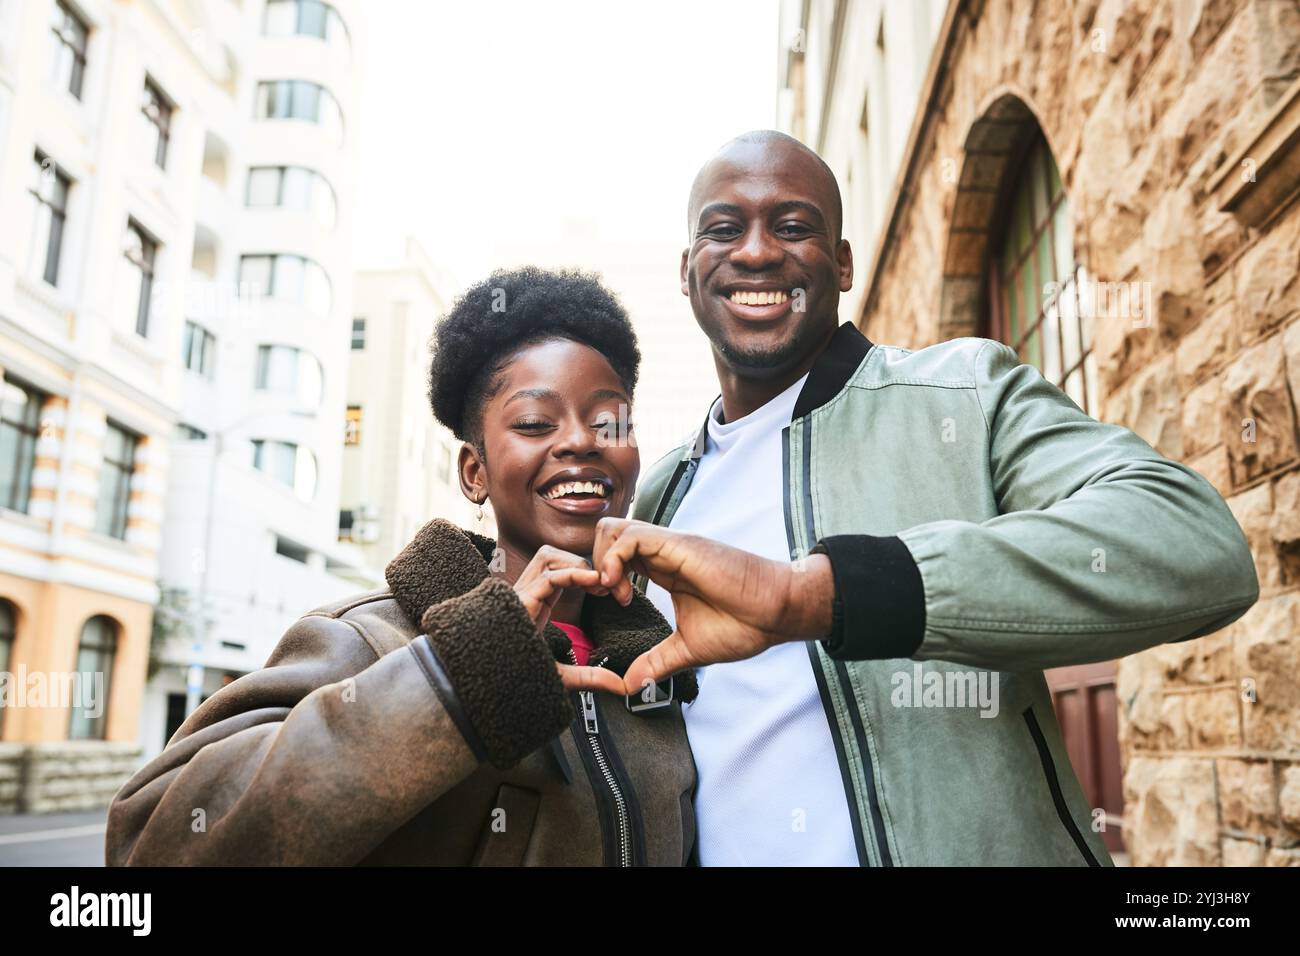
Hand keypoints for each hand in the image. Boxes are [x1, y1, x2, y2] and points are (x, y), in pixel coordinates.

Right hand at [511, 545, 625, 694]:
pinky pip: (548, 575)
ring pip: (548, 557)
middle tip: (606, 584)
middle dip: (582, 564)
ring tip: (598, 582)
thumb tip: (621, 686)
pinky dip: (573, 574)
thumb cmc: (518, 678)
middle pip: (552, 557)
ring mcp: (521, 595)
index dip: (585, 575)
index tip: (607, 589)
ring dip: (576, 564)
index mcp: (534, 604)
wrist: (491, 686)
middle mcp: (526, 595)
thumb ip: (591, 676)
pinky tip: (592, 582)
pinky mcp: (519, 600)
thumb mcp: (563, 676)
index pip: (559, 573)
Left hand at [589, 518, 834, 694]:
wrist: (778, 612)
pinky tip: (622, 589)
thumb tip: (629, 685)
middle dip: (594, 562)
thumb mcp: (688, 649)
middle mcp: (664, 552)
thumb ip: (656, 662)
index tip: (615, 605)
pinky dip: (615, 559)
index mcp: (665, 568)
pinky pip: (633, 537)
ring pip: (615, 529)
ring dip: (602, 560)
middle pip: (608, 533)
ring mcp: (671, 546)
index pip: (618, 553)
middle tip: (607, 596)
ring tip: (614, 592)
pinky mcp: (680, 546)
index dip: (604, 576)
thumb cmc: (744, 625)